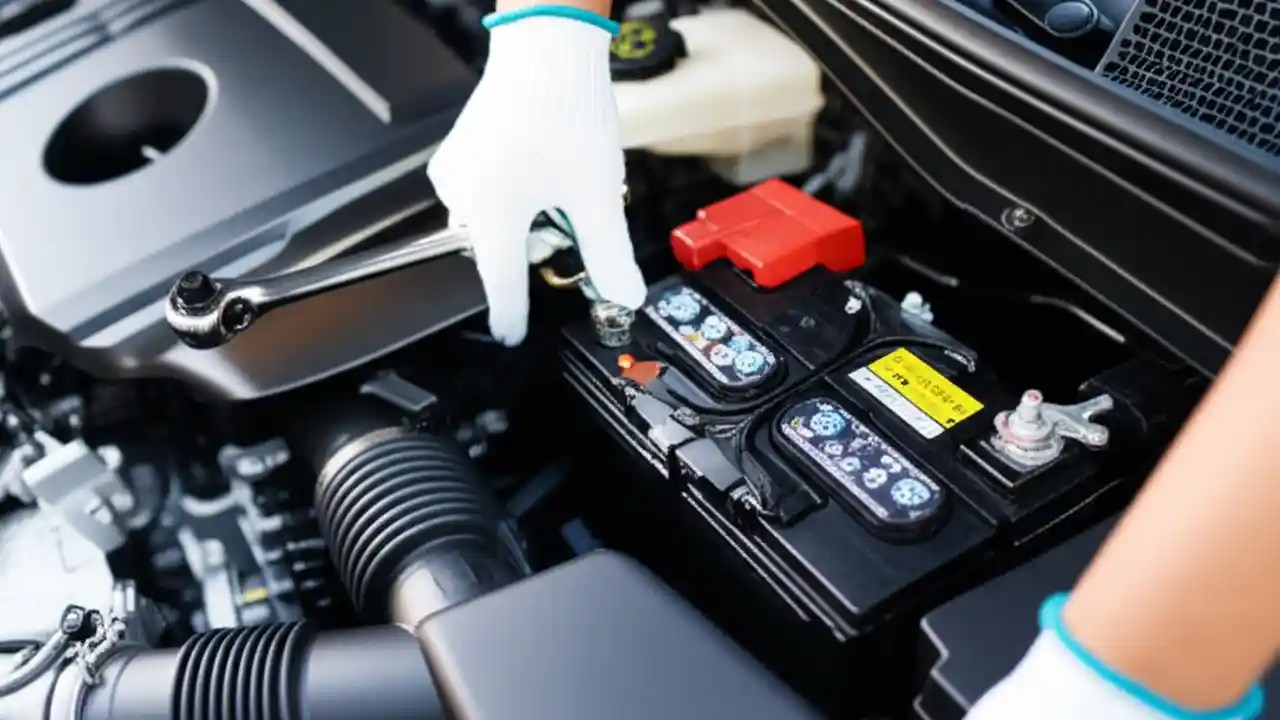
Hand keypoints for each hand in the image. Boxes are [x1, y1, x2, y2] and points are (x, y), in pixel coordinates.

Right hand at [428, 15, 646, 344]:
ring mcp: (456, 173)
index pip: (501, 285)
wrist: (545, 50)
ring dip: (528, 216)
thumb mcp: (597, 195)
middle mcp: (464, 198)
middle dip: (539, 241)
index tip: (512, 334)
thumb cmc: (565, 113)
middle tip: (573, 209)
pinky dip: (513, 192)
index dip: (511, 315)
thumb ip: (609, 255)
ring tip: (559, 177)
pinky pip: (484, 193)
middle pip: (503, 250)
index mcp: (494, 217)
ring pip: (495, 221)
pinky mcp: (456, 154)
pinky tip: (539, 163)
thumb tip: (625, 295)